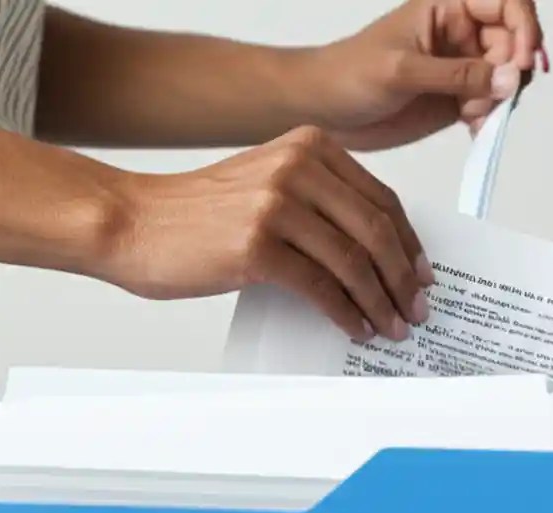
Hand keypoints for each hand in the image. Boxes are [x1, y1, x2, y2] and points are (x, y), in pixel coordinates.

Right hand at [104, 126, 434, 341]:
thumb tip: (368, 251)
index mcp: (308, 146)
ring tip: (391, 326)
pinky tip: (355, 327)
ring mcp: (278, 204)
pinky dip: (346, 313)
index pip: (381, 198)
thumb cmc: (192, 212)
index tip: (421, 274)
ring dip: (380, 302)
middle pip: (376, 230)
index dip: (409, 244)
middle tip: (416, 309)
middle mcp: (299, 167)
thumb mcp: (263, 182)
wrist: (131, 221)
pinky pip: (321, 287)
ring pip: (354, 261)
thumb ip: (315, 200)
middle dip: (403, 278)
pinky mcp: (258, 245)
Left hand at [301, 0, 547, 149]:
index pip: (506, 3)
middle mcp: (459, 34)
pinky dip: (490, 118)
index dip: (525, 26)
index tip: (524, 60)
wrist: (320, 110)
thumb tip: (509, 79)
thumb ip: (456, 75)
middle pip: (513, 42)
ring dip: (502, 98)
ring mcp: (459, 67)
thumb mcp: (401, 70)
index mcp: (447, 7)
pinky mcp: (454, 99)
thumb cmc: (348, 75)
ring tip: (475, 116)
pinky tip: (475, 129)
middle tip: (495, 99)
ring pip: (506, 77)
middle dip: (513, 71)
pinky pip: (489, 104)